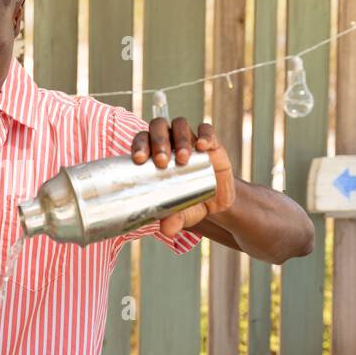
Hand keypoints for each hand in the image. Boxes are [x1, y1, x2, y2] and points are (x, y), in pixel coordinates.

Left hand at [130, 117, 235, 236]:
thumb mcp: (182, 213)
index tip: (138, 159)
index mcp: (153, 154)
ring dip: (179, 138)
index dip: (138, 145)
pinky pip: (207, 130)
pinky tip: (203, 146)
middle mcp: (169, 142)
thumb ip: (174, 218)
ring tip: (182, 158)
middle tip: (161, 161)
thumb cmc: (189, 203)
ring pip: (180, 125)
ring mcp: (190, 139)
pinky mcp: (211, 142)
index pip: (141, 140)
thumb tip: (166, 229)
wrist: (217, 202)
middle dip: (158, 140)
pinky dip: (205, 134)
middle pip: (158, 127)